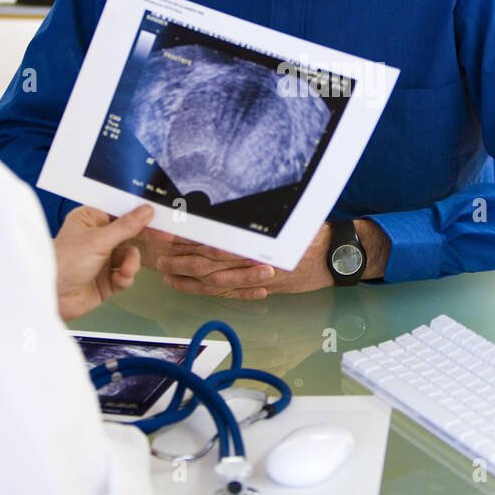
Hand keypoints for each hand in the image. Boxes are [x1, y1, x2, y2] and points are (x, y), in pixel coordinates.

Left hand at [54, 204, 153, 319]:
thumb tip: (146, 211)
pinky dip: (125, 278)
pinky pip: (125, 275)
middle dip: (140, 241)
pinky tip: (117, 281)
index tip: (158, 216)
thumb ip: (126, 226)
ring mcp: (101, 260)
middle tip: (163, 237)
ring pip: (130, 256)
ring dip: (131, 264)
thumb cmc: (64, 262)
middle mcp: (95, 238)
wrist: (51, 297)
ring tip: (125, 271)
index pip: (120, 212)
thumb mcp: (98, 240)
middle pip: (128, 234)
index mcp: (89, 220)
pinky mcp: (105, 280)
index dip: (139, 214)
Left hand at [147, 220, 390, 299]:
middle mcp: (255, 259)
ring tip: (166, 272)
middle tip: (156, 253)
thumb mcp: (286, 216)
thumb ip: (258, 216)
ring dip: (188, 276)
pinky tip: (192, 287)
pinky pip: (231, 291)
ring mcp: (258, 276)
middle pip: (209, 259)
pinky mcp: (264, 288)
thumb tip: (227, 203)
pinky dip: (209, 290)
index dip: (189, 236)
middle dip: (180, 257)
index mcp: (257, 238)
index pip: (216, 237)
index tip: (169, 230)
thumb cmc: (313, 232)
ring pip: (216, 278)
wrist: (337, 255)